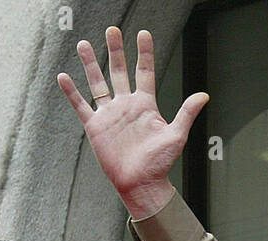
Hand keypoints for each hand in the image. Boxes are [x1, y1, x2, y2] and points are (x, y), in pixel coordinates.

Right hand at [58, 27, 208, 218]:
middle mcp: (126, 106)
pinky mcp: (95, 127)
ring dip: (90, 64)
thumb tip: (204, 95)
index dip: (144, 53)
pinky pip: (81, 106)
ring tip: (83, 43)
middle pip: (119, 71)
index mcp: (146, 105)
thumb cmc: (160, 163)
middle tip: (112, 30)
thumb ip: (187, 113)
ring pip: (97, 83)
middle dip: (115, 51)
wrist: (142, 184)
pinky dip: (72, 92)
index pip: (144, 72)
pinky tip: (63, 76)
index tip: (143, 34)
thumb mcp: (176, 135)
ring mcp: (110, 115)